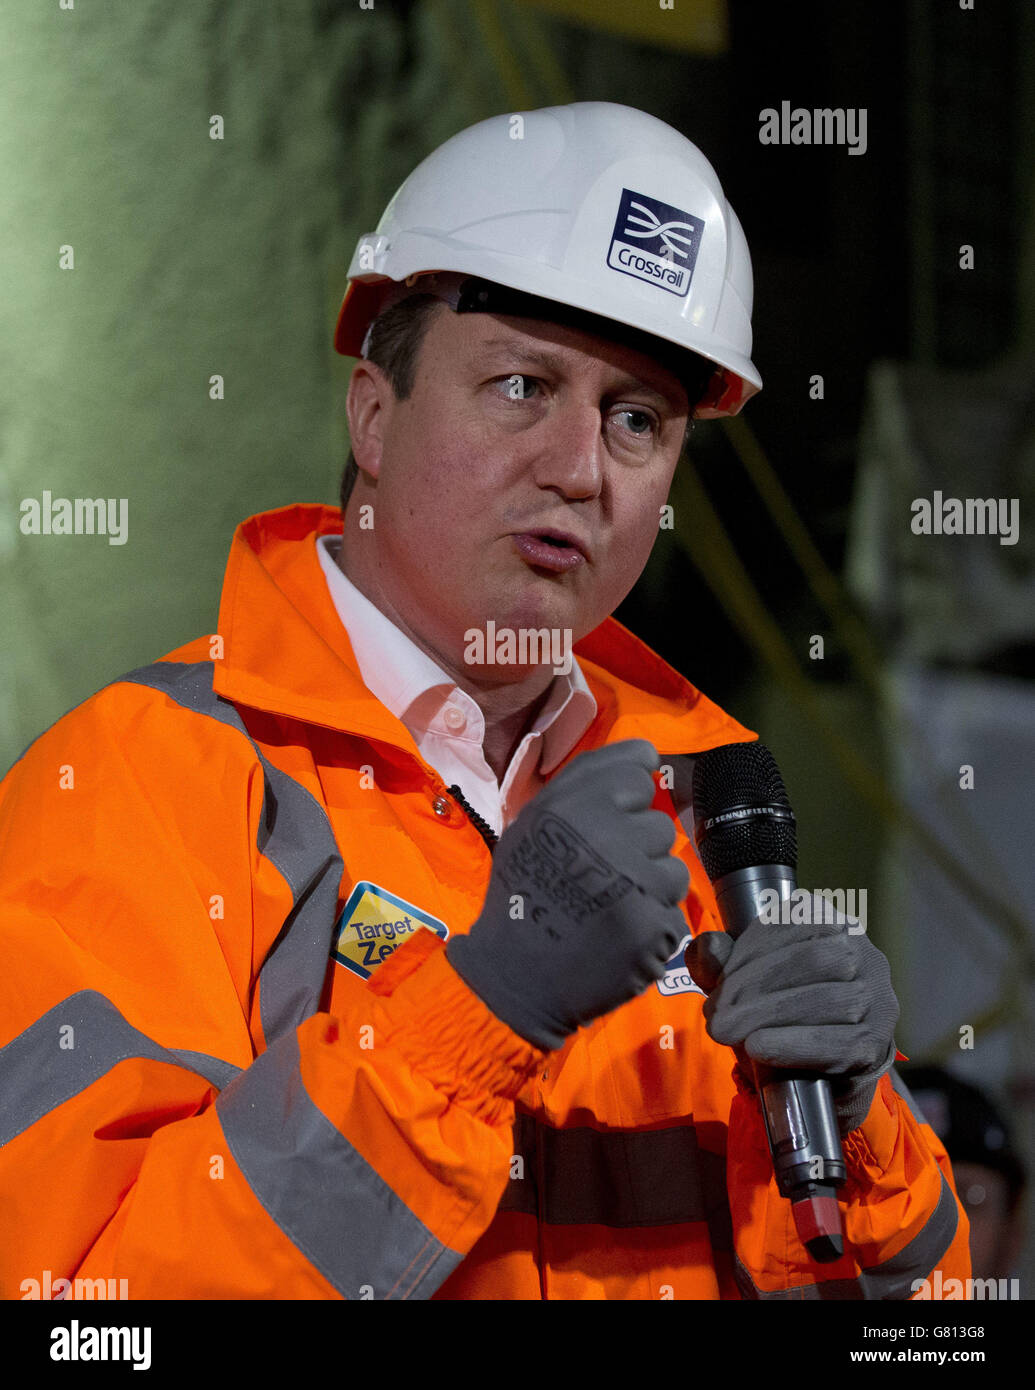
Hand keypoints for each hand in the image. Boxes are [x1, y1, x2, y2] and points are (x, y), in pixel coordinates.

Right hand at [446, 739, 690, 1049]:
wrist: (516, 973)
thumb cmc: (524, 892)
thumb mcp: (534, 820)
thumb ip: (584, 782)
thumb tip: (646, 755)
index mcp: (573, 801)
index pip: (639, 771)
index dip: (627, 800)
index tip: (608, 823)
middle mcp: (606, 833)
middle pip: (659, 824)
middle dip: (637, 850)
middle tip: (600, 877)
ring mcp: (634, 881)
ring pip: (673, 869)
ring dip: (649, 889)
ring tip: (610, 908)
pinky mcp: (653, 924)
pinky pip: (674, 912)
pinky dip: (652, 926)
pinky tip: (619, 935)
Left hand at [684, 894, 899, 1134]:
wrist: (821, 1077)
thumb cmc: (779, 1015)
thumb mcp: (744, 983)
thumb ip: (721, 962)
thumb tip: (709, 947)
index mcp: (831, 923)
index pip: (793, 923)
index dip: (749, 950)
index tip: (716, 983)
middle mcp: (864, 955)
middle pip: (812, 960)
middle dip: (754, 986)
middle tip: (715, 1015)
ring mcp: (877, 999)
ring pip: (826, 998)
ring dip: (767, 1014)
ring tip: (727, 1031)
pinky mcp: (877, 1044)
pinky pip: (838, 1042)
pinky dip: (793, 1044)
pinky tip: (759, 1047)